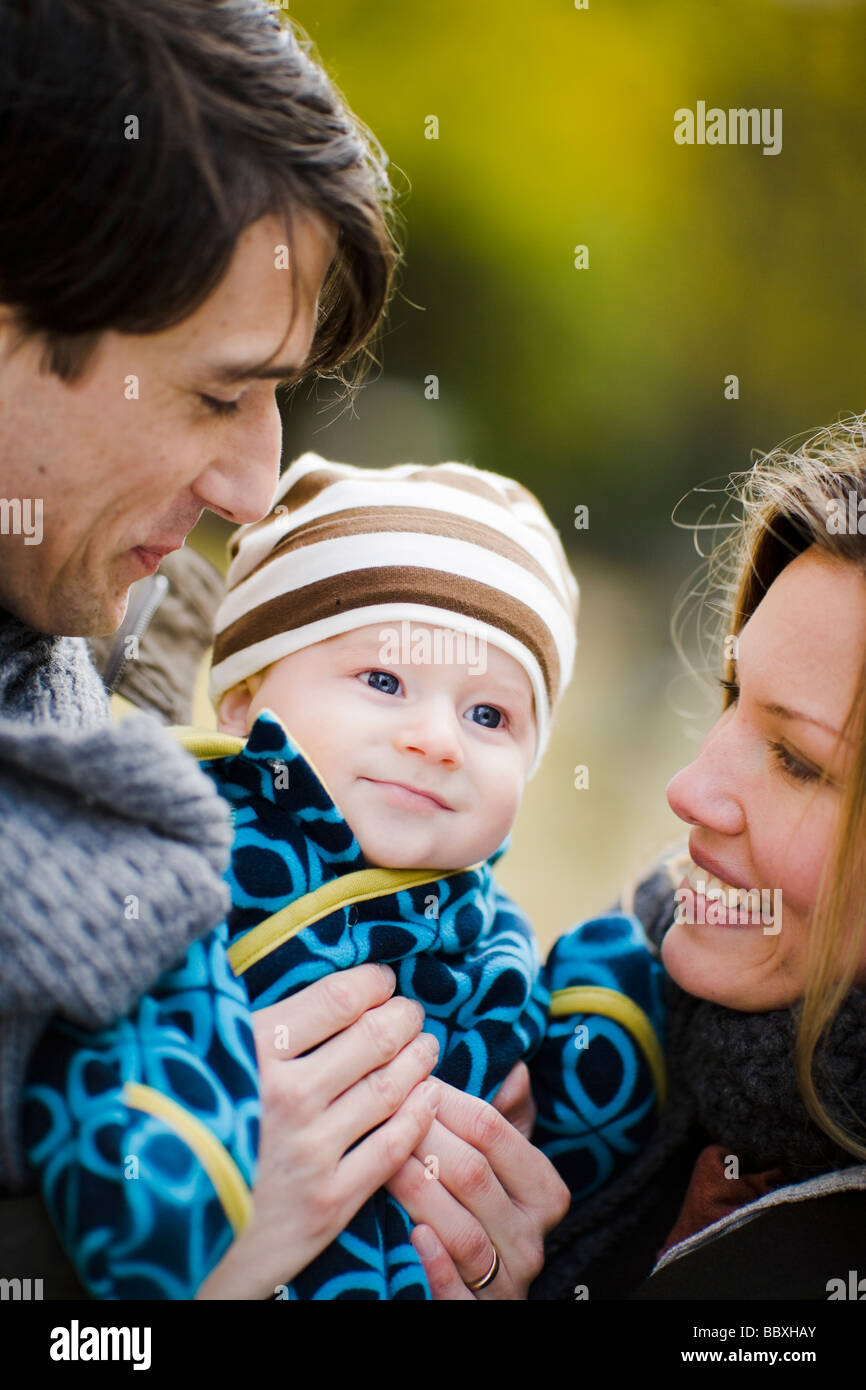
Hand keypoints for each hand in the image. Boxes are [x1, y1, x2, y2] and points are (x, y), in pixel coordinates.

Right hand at [196, 963, 440, 1298]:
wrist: (160, 1234)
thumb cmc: (176, 1134)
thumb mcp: (198, 1064)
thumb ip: (245, 1023)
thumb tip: (278, 980)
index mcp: (250, 1053)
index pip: (335, 1000)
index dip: (371, 983)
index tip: (382, 979)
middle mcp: (285, 1098)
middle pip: (372, 1039)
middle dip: (401, 1017)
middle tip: (411, 1009)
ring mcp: (311, 1151)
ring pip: (389, 1089)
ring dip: (417, 1059)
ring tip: (425, 1043)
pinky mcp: (328, 1201)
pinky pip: (392, 1147)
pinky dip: (418, 1114)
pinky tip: (428, 1095)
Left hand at [385, 1074, 569, 1299]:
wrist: (479, 1293)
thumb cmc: (483, 1206)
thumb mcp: (503, 1161)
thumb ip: (506, 1113)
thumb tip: (511, 1067)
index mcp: (544, 1190)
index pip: (493, 1131)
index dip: (447, 1099)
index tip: (409, 1078)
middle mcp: (531, 1238)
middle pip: (473, 1175)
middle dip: (423, 1137)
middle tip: (381, 1111)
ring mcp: (506, 1282)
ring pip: (463, 1231)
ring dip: (418, 1192)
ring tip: (382, 1161)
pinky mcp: (475, 1315)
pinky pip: (457, 1292)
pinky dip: (436, 1264)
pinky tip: (412, 1236)